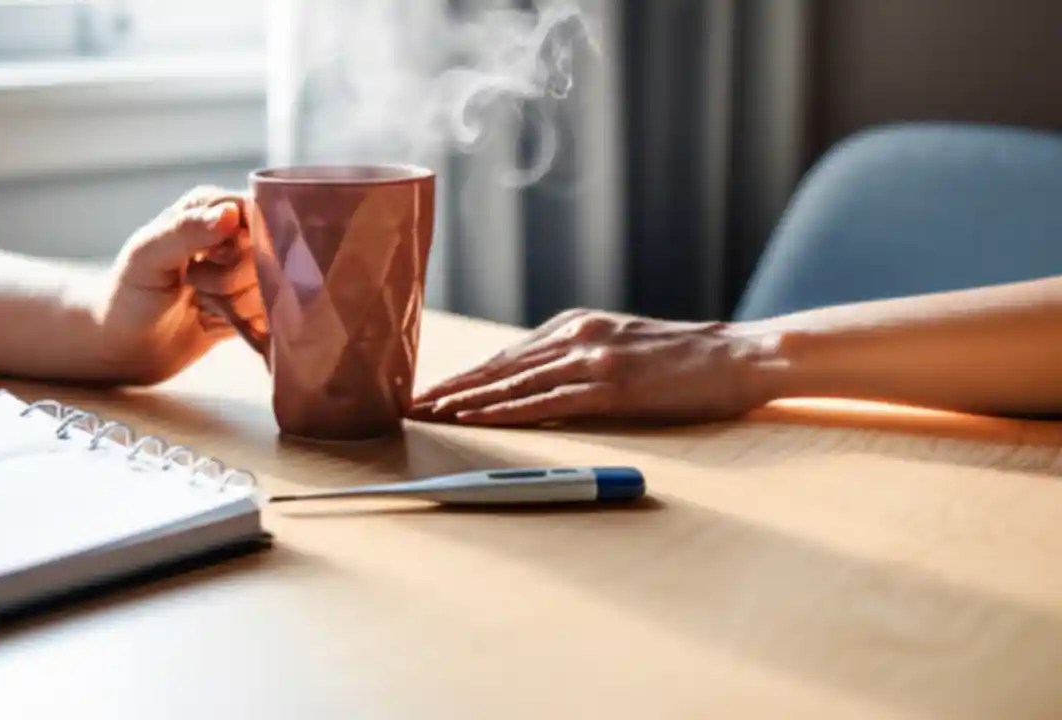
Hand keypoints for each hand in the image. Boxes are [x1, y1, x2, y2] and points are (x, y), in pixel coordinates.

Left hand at [94, 186, 262, 382]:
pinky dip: (247, 323)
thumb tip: (230, 213)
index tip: (212, 258)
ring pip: (271, 287)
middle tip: (196, 287)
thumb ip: (186, 231)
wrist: (127, 349)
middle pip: (267, 253)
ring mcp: (245, 272)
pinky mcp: (253, 305)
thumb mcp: (147, 257)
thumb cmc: (128, 295)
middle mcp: (232, 235)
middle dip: (232, 279)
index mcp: (209, 208)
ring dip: (235, 305)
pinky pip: (273, 312)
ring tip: (201, 306)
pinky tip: (216, 322)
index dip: (244, 240)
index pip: (256, 211)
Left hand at [412, 309, 778, 425]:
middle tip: (410, 402)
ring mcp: (592, 358)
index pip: (508, 355)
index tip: (432, 390)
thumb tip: (543, 380)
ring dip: (464, 400)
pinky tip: (475, 419)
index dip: (467, 375)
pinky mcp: (610, 385)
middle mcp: (576, 335)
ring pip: (512, 382)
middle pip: (499, 366)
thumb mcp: (623, 345)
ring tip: (427, 413)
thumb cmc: (686, 359)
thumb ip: (582, 356)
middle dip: (451, 387)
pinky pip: (545, 401)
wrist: (737, 355)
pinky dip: (503, 411)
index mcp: (577, 324)